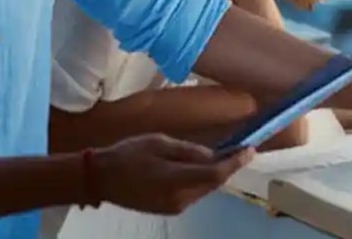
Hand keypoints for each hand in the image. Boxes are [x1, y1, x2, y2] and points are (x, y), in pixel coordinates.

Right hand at [91, 134, 254, 214]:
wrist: (101, 179)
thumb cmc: (128, 154)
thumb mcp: (160, 142)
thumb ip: (188, 151)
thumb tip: (211, 155)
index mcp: (176, 180)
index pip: (215, 174)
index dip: (235, 163)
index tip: (250, 150)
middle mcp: (179, 198)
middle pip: (213, 183)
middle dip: (228, 167)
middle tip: (241, 150)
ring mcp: (174, 207)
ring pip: (204, 189)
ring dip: (215, 174)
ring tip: (224, 156)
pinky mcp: (169, 209)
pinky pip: (194, 194)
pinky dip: (201, 181)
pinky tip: (201, 169)